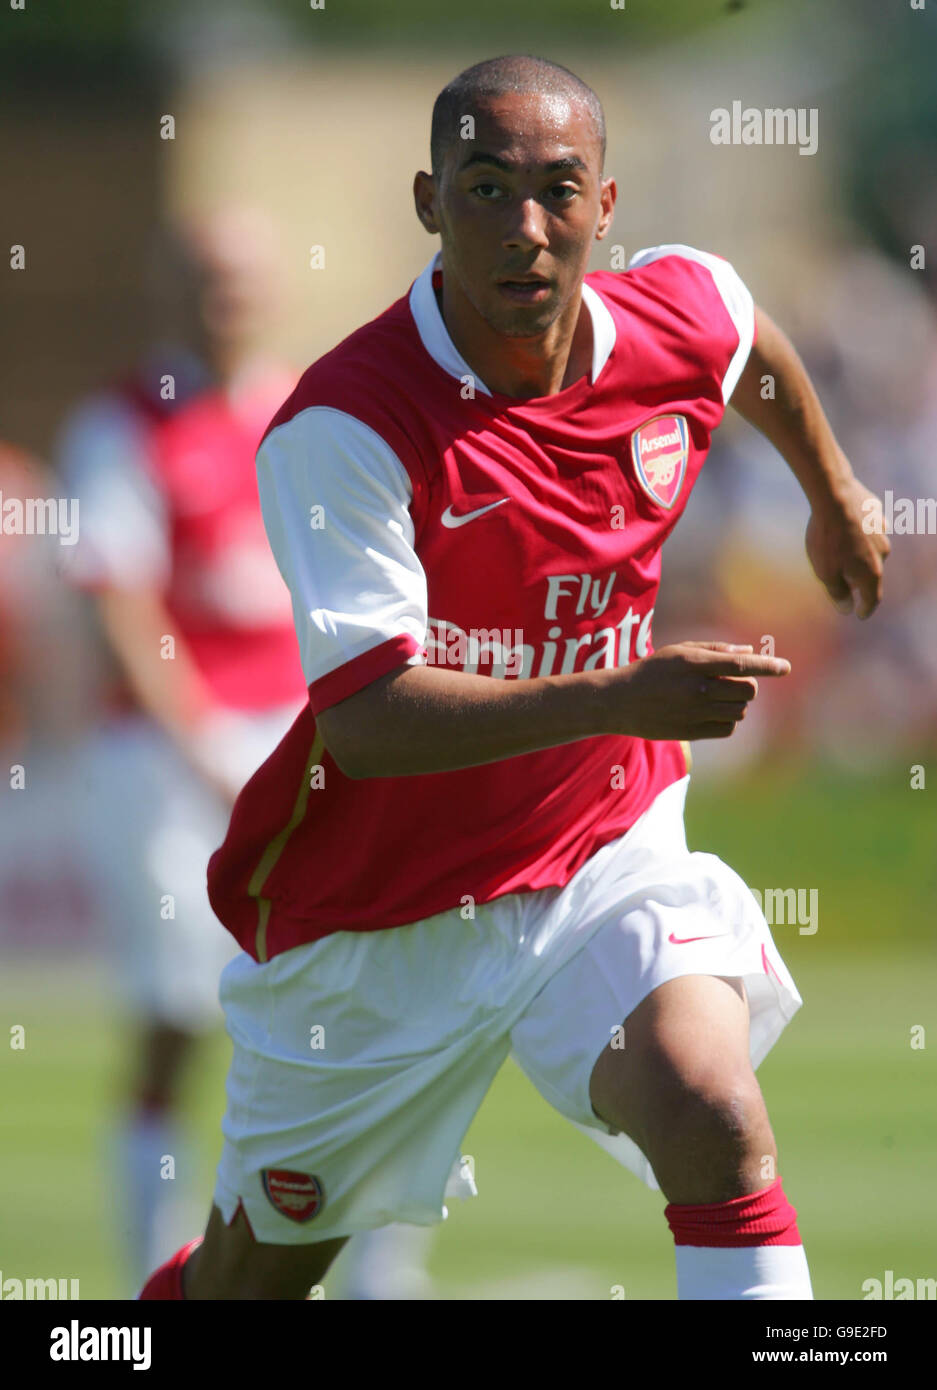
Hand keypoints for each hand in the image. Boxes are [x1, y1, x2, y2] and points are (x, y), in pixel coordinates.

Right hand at [605, 641, 790, 739]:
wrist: (621, 701)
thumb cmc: (653, 670)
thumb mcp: (680, 650)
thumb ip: (716, 650)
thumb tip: (750, 652)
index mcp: (695, 664)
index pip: (741, 666)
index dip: (767, 666)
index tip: (786, 668)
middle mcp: (697, 689)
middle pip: (747, 690)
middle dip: (749, 685)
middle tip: (734, 682)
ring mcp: (695, 712)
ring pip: (740, 711)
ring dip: (737, 703)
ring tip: (718, 696)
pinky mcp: (692, 732)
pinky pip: (728, 728)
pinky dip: (728, 720)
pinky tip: (713, 712)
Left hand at [805, 475, 889, 618]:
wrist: (835, 497)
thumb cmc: (827, 539)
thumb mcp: (826, 572)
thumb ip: (838, 592)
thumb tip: (846, 608)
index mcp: (871, 572)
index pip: (873, 599)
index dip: (866, 609)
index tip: (860, 614)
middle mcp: (883, 554)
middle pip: (872, 574)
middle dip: (860, 582)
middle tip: (847, 586)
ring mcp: (882, 533)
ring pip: (873, 550)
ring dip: (861, 556)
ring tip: (844, 556)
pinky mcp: (877, 515)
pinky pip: (870, 530)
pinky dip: (861, 535)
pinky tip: (848, 531)